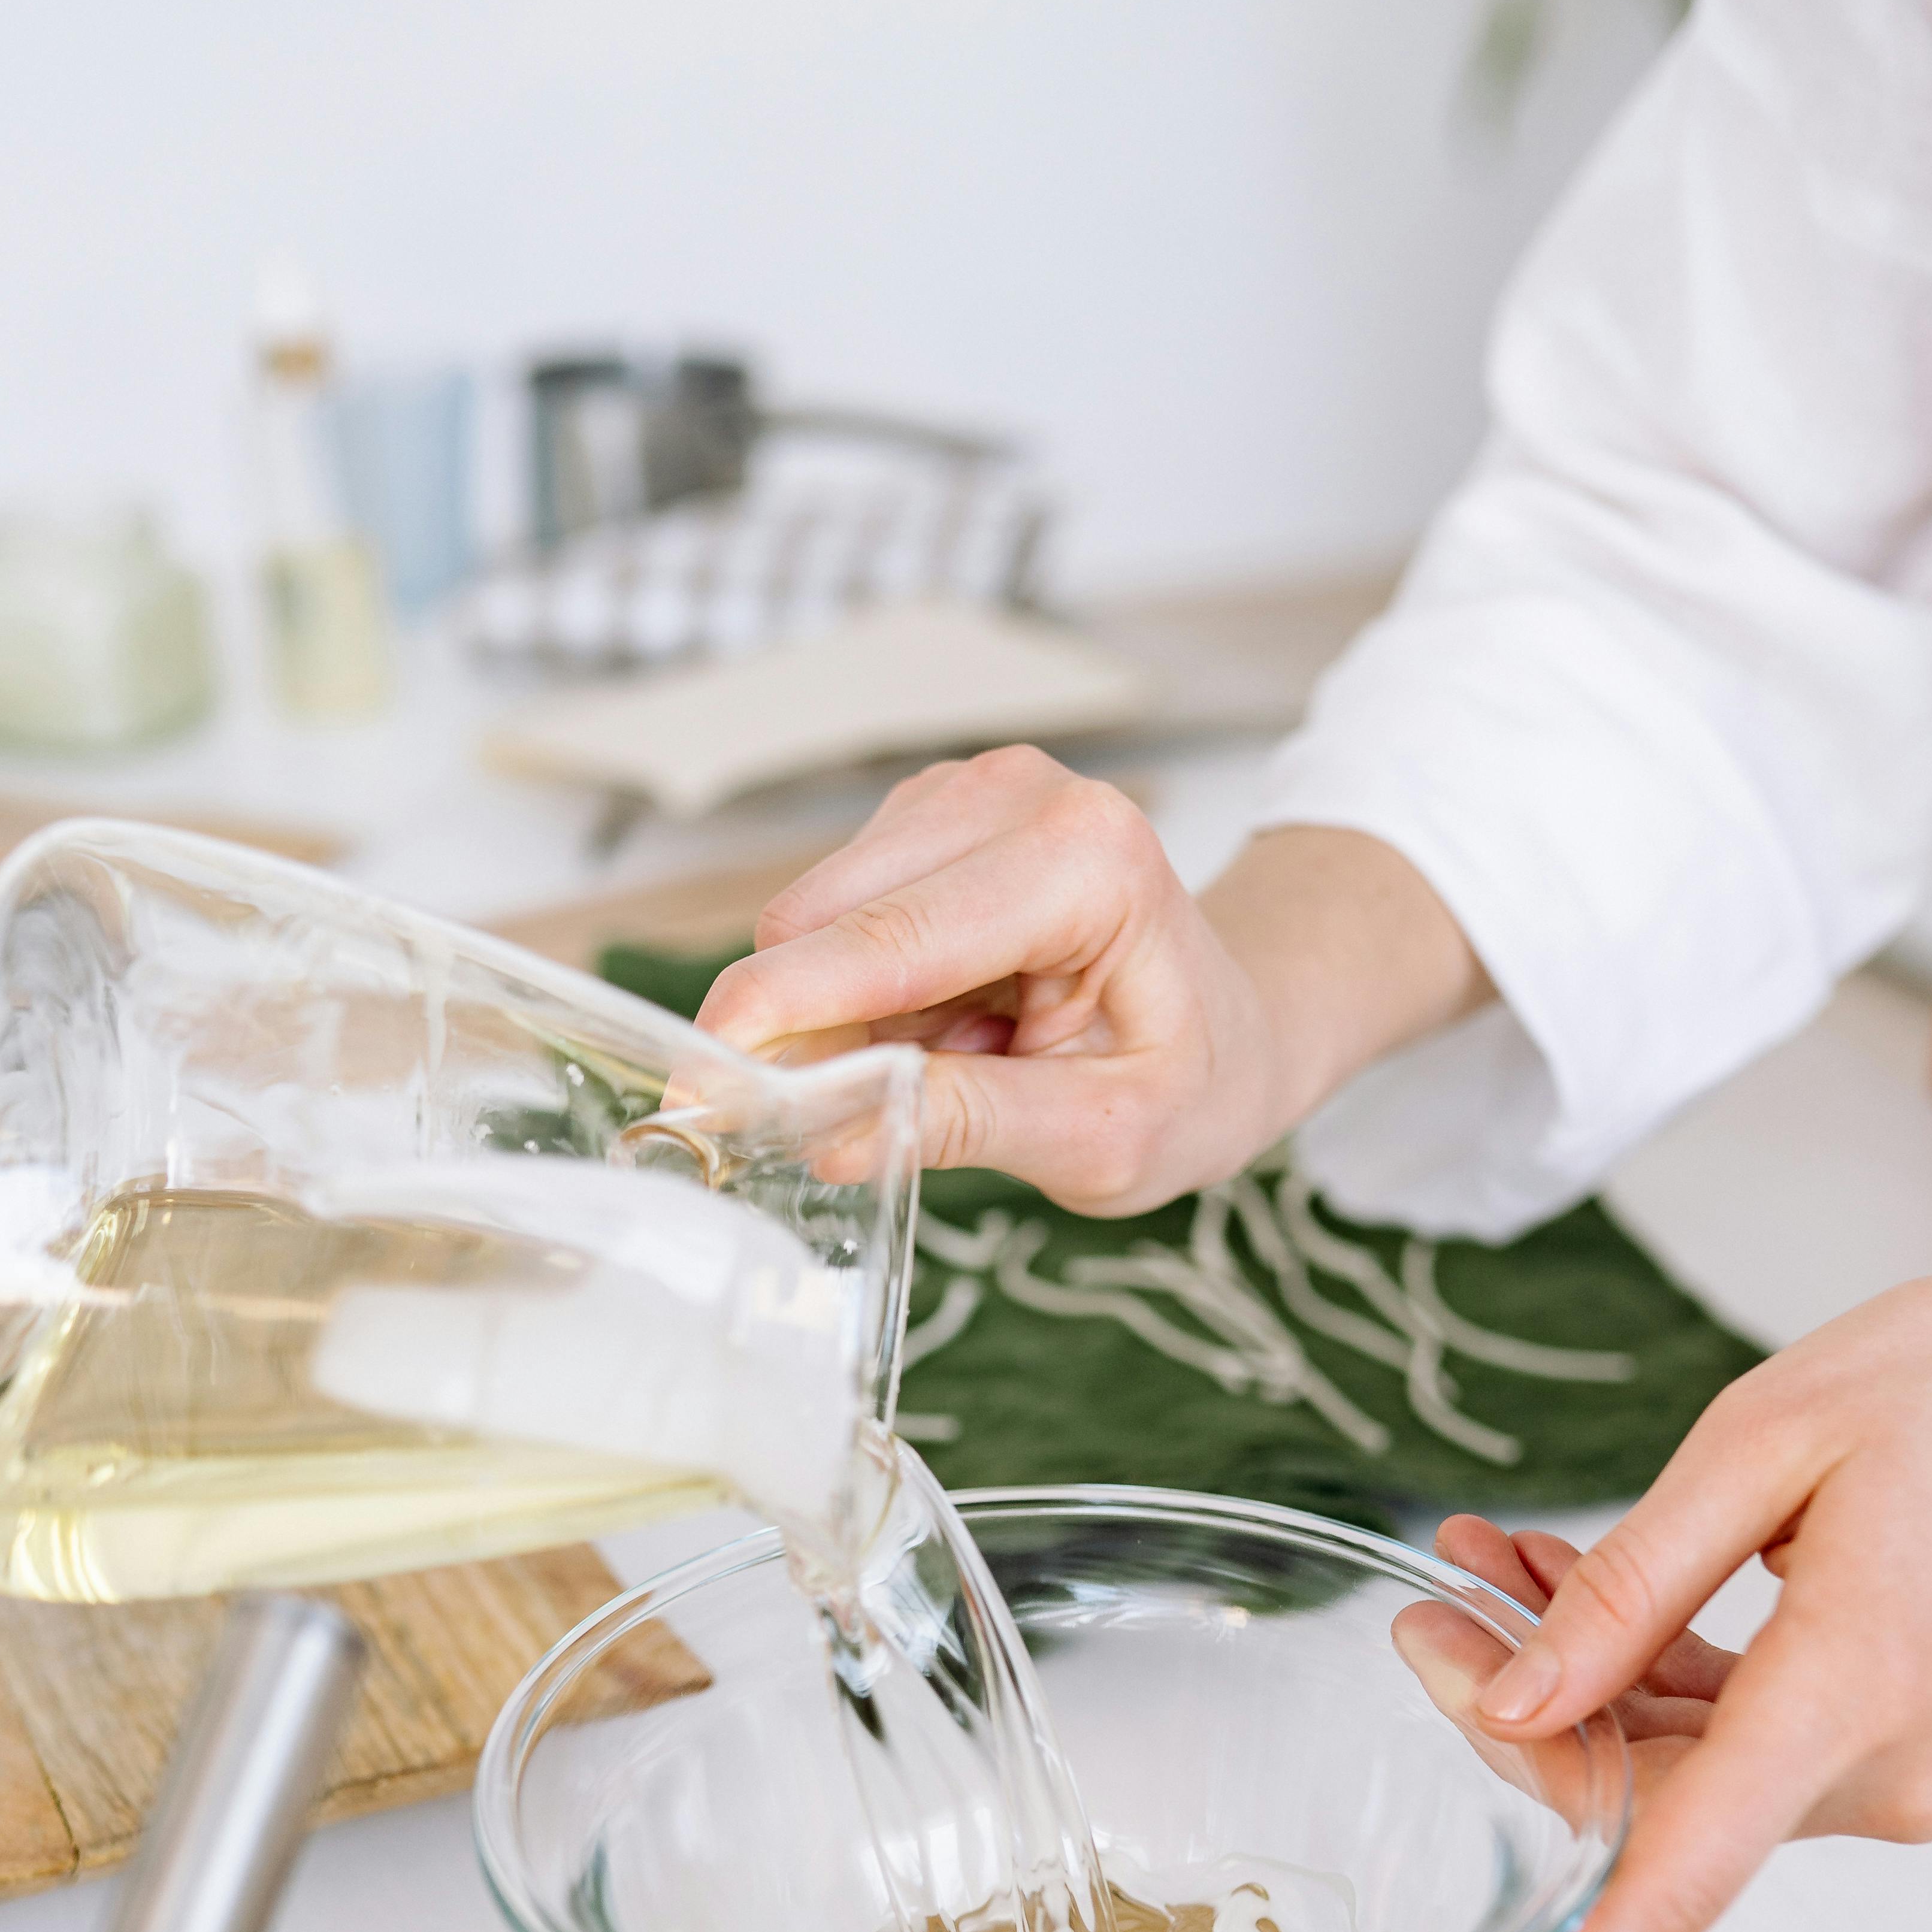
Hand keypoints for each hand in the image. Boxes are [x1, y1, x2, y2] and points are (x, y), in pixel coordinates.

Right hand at [695, 751, 1482, 1216]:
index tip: (692, 1099)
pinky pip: (830, 920)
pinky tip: (949, 1022)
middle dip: (809, 1032)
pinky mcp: (925, 816)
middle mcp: (1015, 794)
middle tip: (879, 1122)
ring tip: (962, 1060)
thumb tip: (825, 1131)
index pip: (882, 946)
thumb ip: (967, 1126)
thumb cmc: (1196, 1078)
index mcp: (1082, 858)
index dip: (772, 1026)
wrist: (1239, 1026)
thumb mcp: (1107, 1139)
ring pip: (808, 922)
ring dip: (845, 1018)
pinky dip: (862, 994)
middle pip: (819, 922)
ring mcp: (964, 792)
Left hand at [1406, 1260, 1931, 1931]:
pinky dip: (1651, 1677)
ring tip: (1492, 1561)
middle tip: (1433, 1603)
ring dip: (1574, 1683)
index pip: (1669, 1894)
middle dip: (1514, 1721)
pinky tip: (1574, 1587)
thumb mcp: (1764, 1443)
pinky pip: (1742, 1738)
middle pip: (1643, 1810)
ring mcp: (1898, 1765)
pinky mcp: (1897, 1739)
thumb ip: (1626, 1591)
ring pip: (1680, 1769)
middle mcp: (1883, 1766)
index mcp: (1851, 1693)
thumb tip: (1512, 1704)